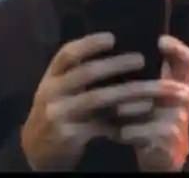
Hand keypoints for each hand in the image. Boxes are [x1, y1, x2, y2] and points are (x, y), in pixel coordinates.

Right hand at [19, 32, 188, 171]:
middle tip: (141, 59)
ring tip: (150, 88)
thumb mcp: (60, 90)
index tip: (112, 37)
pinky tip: (142, 114)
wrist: (37, 151)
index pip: (66, 54)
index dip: (88, 44)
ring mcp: (58, 115)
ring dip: (128, 92)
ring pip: (97, 99)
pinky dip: (122, 119)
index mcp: (51, 77)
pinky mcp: (68, 135)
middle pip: (85, 73)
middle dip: (115, 64)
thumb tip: (115, 47)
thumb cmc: (57, 111)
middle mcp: (51, 92)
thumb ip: (79, 73)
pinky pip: (100, 125)